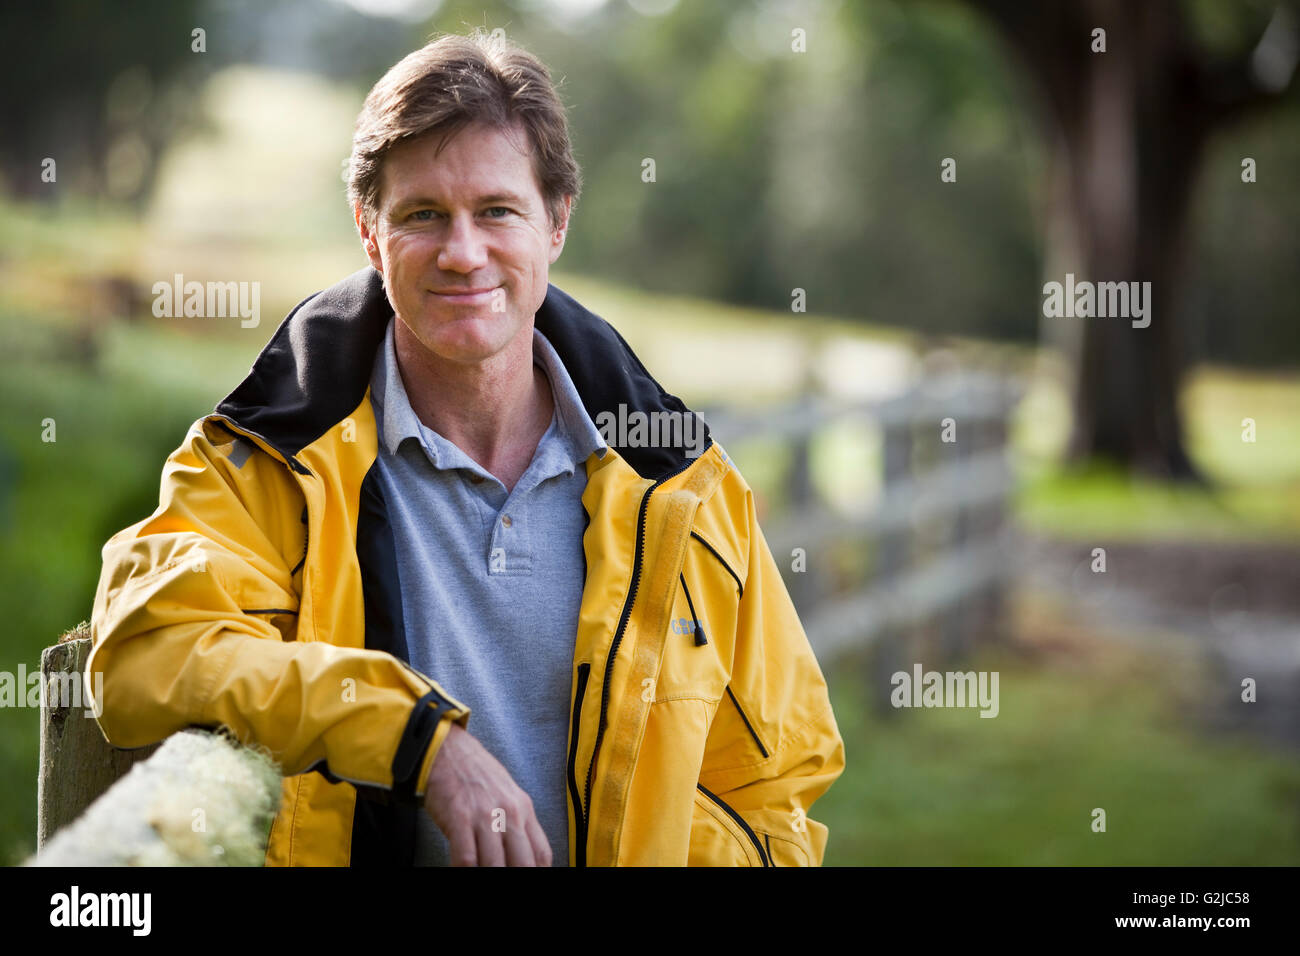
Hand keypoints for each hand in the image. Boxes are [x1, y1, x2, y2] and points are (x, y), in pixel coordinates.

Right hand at [421, 721, 552, 865]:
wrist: (447, 749)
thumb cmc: (475, 774)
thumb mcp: (507, 795)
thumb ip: (517, 823)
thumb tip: (523, 855)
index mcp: (523, 809)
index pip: (541, 853)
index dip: (538, 873)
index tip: (531, 878)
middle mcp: (509, 813)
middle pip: (523, 863)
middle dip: (516, 876)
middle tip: (507, 888)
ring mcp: (485, 816)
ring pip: (495, 865)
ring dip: (490, 875)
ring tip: (483, 876)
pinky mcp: (460, 817)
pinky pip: (466, 858)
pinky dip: (465, 870)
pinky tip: (463, 871)